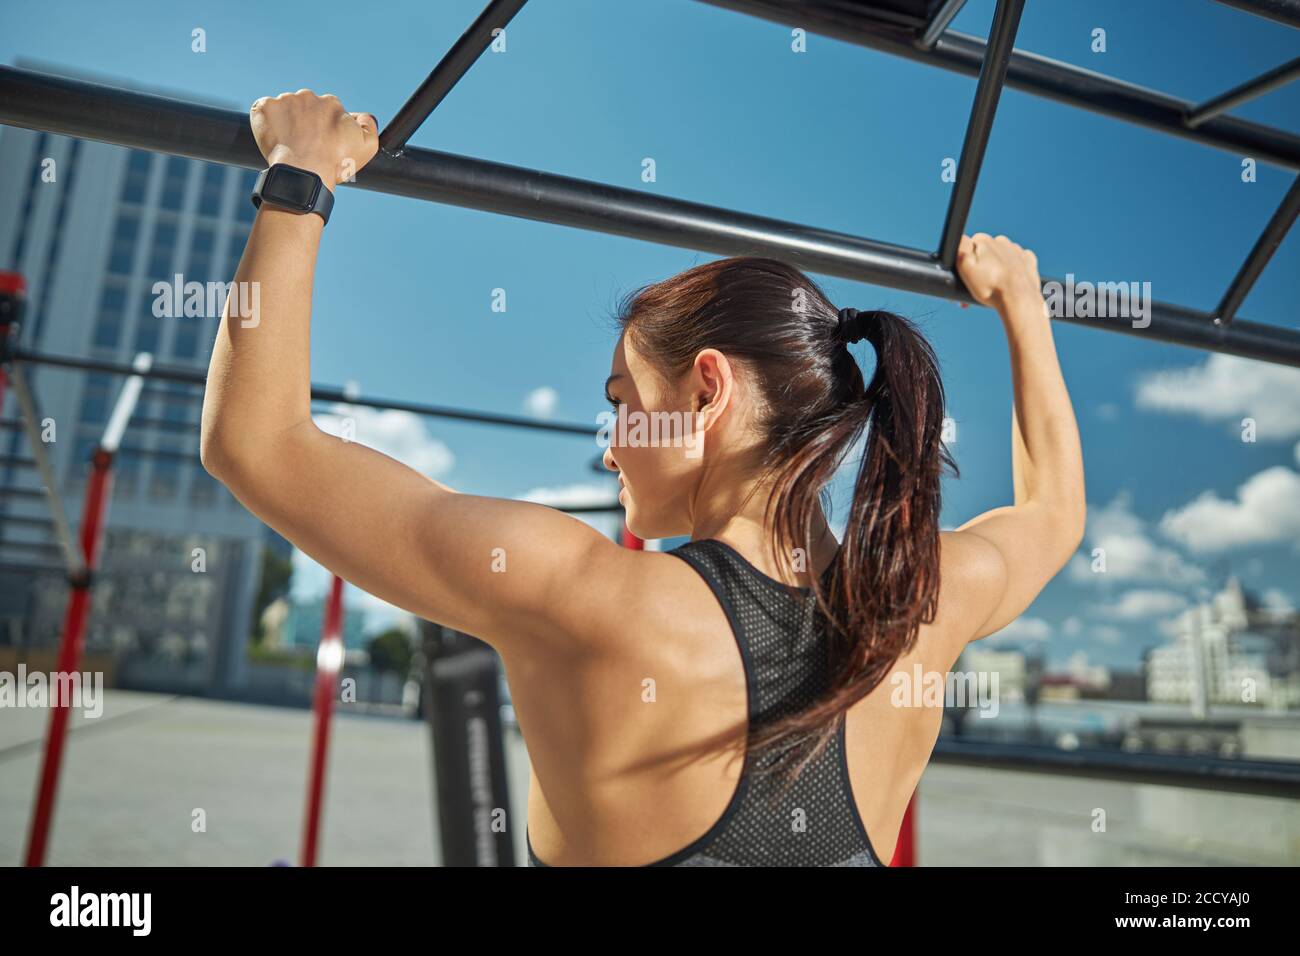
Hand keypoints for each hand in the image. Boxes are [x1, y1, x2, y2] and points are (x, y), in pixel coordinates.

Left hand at [250, 90, 377, 191]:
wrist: (305, 173)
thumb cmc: (336, 163)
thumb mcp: (368, 146)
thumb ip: (369, 125)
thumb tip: (363, 116)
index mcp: (331, 103)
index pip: (326, 111)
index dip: (323, 127)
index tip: (321, 142)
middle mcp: (308, 96)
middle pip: (304, 107)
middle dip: (304, 122)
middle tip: (304, 145)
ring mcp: (284, 101)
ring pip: (284, 109)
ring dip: (285, 122)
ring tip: (289, 145)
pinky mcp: (264, 108)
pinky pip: (262, 110)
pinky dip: (265, 122)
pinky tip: (274, 138)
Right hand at [956, 233, 1043, 312]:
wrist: (1018, 300)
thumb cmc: (992, 288)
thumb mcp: (966, 268)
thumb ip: (961, 249)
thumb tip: (962, 238)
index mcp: (985, 241)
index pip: (969, 246)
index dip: (966, 262)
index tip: (966, 276)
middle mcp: (1002, 241)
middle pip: (986, 252)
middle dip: (981, 266)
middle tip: (978, 286)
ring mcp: (1017, 250)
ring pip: (1001, 256)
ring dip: (996, 268)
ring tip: (994, 287)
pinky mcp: (1028, 260)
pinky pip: (1017, 262)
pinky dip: (1012, 270)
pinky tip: (1009, 282)